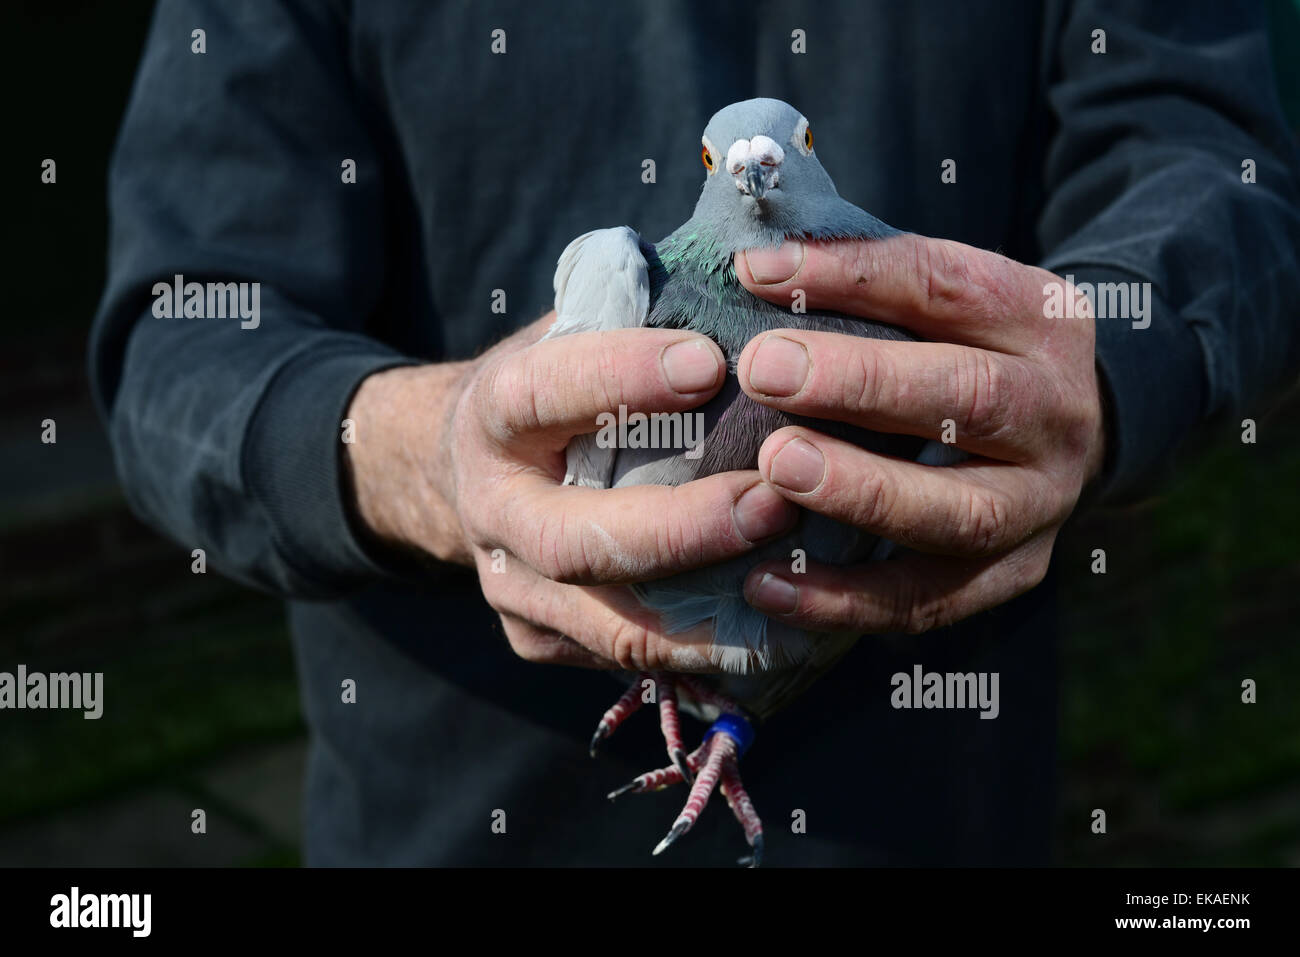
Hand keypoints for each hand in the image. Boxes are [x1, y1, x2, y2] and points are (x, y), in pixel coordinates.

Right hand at [344, 313, 798, 669]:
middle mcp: (492, 511)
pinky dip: (700, 651)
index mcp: (492, 416)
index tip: (711, 362)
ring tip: (791, 578)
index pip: (541, 393)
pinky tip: (771, 630)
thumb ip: (631, 312)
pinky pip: (624, 658)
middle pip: (574, 541)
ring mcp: (510, 587)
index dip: (619, 379)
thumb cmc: (549, 388)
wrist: (461, 471)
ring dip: (703, 609)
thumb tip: (746, 270)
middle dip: (679, 528)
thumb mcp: (564, 333)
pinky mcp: (537, 640)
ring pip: (605, 622)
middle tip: (772, 500)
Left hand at [732, 234, 1105, 633]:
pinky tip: (768, 585)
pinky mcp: (1012, 576)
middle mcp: (1056, 413)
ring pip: (960, 512)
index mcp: (1039, 321)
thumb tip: (753, 262)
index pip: (948, 286)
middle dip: (862, 384)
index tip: (755, 273)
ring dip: (863, 491)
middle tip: (764, 371)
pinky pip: (928, 602)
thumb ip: (867, 281)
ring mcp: (1042, 505)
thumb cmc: (963, 353)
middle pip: (971, 397)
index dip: (852, 276)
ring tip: (776, 470)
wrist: (1062, 436)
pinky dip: (845, 599)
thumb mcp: (945, 300)